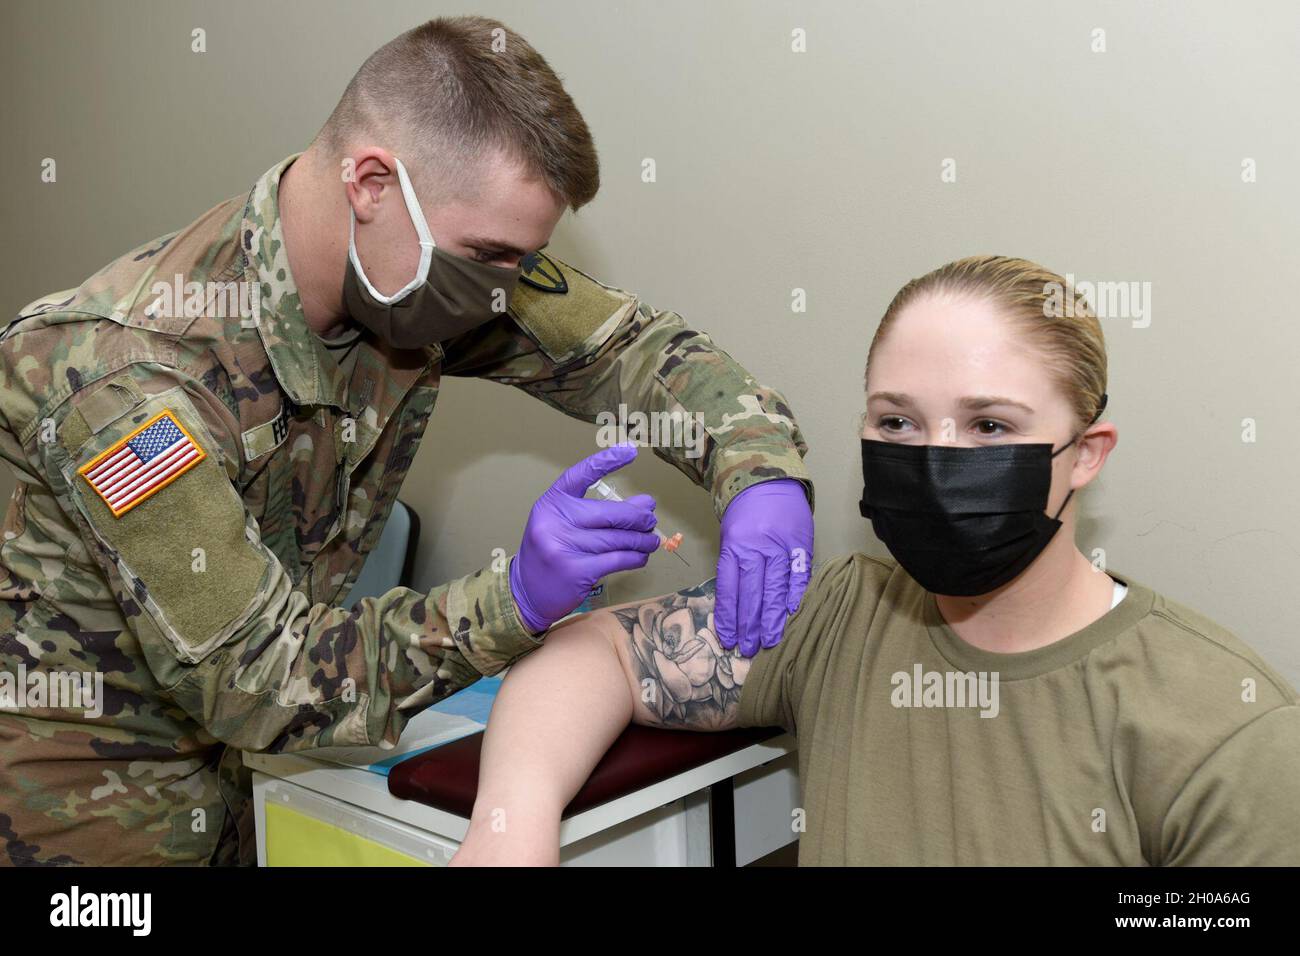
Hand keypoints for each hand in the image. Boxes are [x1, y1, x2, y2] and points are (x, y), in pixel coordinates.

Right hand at [510, 444, 661, 632]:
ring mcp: (565, 546)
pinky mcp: (577, 571)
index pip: (580, 475)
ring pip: (617, 538)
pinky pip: (617, 559)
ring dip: (641, 540)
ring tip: (652, 540)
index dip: (605, 461)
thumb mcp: (563, 525)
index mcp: (551, 504)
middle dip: (637, 517)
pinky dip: (635, 557)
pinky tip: (641, 556)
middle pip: (609, 513)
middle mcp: (555, 522)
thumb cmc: (550, 553)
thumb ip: (596, 512)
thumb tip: (643, 504)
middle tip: (651, 519)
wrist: (526, 592)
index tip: (629, 451)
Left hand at [714, 478, 813, 656]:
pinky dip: (795, 594)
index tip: (729, 639)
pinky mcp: (801, 545)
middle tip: (749, 649)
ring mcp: (781, 546)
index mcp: (734, 547)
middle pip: (752, 594)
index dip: (730, 617)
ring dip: (772, 618)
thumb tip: (734, 607)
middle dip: (750, 625)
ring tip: (768, 640)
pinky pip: (799, 574)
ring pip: (776, 589)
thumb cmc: (745, 514)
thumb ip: (733, 568)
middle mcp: (757, 548)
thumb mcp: (729, 537)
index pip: (729, 589)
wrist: (769, 480)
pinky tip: (790, 613)